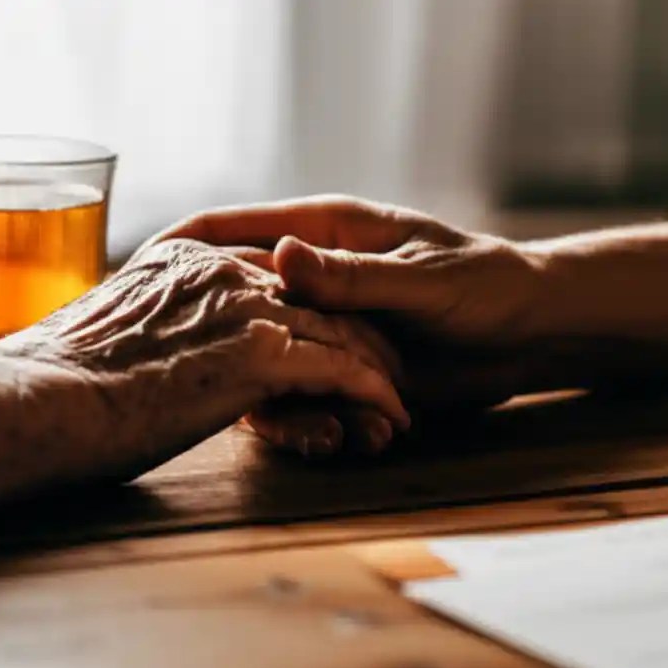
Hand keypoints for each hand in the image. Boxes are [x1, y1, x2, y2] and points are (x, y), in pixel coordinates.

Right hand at [0, 238, 408, 539]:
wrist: (36, 401)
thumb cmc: (51, 378)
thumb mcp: (113, 326)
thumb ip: (156, 315)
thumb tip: (160, 325)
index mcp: (185, 256)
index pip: (266, 263)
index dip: (301, 293)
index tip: (327, 323)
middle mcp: (221, 268)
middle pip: (312, 294)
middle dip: (354, 334)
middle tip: (384, 371)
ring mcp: (243, 305)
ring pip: (334, 331)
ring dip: (373, 370)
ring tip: (394, 406)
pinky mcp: (258, 352)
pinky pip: (337, 368)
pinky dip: (370, 392)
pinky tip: (389, 414)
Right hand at [148, 195, 547, 409]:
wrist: (533, 334)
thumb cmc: (490, 287)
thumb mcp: (422, 282)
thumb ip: (351, 276)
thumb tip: (276, 255)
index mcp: (325, 233)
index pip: (231, 227)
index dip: (180, 247)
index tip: (134, 274)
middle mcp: (312, 281)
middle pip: (233, 306)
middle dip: (222, 351)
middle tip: (221, 390)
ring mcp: (321, 328)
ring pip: (262, 365)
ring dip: (286, 406)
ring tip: (329, 436)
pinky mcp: (338, 370)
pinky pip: (300, 398)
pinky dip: (316, 423)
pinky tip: (347, 440)